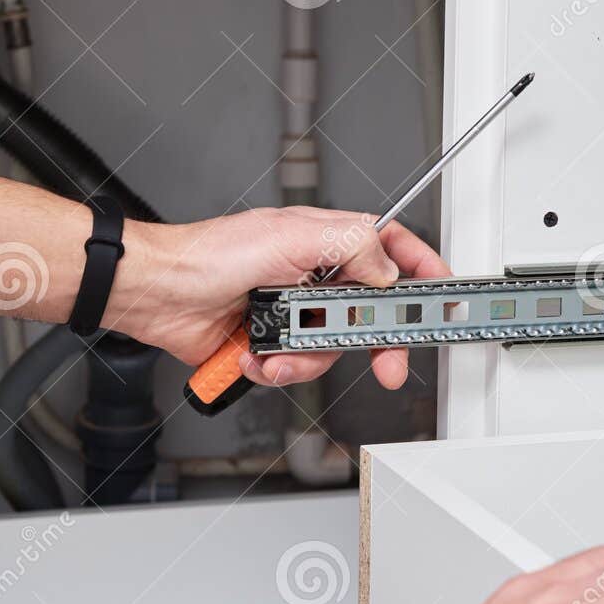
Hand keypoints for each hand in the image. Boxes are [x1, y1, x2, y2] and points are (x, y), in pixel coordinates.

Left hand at [110, 206, 448, 388]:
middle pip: (371, 314)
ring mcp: (295, 312)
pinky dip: (278, 368)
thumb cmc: (211, 254)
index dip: (421, 273)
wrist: (161, 294)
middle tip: (387, 361)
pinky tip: (257, 354)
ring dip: (307, 358)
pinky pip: (298, 368)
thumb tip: (386, 268)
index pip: (391, 252)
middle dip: (374, 342)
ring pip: (334, 350)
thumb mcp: (291, 235)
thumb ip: (352, 245)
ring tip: (279, 349)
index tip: (442, 296)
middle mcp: (315, 278)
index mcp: (327, 243)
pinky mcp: (274, 344)